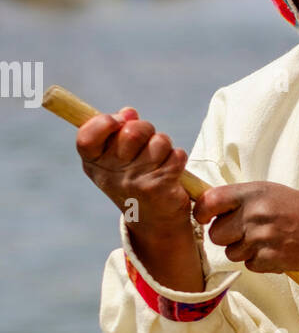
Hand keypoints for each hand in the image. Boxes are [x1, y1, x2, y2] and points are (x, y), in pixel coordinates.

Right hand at [76, 107, 191, 232]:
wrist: (154, 220)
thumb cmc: (136, 177)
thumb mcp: (118, 154)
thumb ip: (119, 129)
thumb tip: (129, 113)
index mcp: (94, 163)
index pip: (86, 138)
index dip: (104, 123)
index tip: (119, 120)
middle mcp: (111, 175)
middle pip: (132, 132)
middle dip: (145, 128)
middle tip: (147, 140)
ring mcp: (134, 182)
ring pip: (158, 142)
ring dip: (164, 145)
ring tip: (159, 159)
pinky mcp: (157, 188)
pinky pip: (175, 156)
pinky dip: (177, 158)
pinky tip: (172, 171)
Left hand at [193, 182, 298, 274]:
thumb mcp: (270, 192)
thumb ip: (240, 198)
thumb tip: (208, 205)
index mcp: (253, 193)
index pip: (210, 201)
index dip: (201, 211)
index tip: (203, 217)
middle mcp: (254, 215)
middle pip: (216, 234)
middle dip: (226, 236)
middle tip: (243, 231)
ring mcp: (260, 239)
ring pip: (231, 252)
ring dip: (243, 250)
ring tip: (264, 240)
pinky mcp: (268, 260)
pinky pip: (249, 265)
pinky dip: (258, 261)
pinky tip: (274, 250)